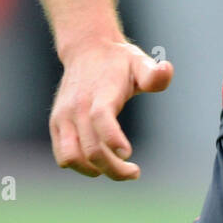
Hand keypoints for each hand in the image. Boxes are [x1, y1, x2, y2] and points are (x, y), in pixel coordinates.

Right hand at [49, 40, 173, 179]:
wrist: (86, 50)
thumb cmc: (119, 61)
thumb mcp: (140, 61)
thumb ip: (154, 74)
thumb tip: (166, 70)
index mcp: (100, 93)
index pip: (101, 118)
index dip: (113, 139)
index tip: (128, 154)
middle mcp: (77, 107)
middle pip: (91, 148)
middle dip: (114, 168)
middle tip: (134, 172)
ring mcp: (63, 117)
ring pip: (71, 157)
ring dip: (95, 170)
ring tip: (117, 169)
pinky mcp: (56, 124)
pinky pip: (63, 156)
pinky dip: (80, 166)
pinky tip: (100, 164)